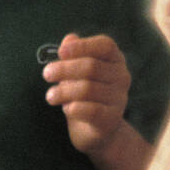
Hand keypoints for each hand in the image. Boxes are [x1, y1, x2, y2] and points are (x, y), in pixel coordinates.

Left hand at [43, 34, 130, 153]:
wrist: (95, 131)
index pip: (105, 45)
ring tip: (50, 96)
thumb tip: (69, 39)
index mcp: (115, 59)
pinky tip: (66, 109)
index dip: (82, 46)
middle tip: (46, 74)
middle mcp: (122, 77)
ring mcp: (119, 99)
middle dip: (64, 69)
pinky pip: (91, 110)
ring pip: (88, 89)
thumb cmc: (83, 95)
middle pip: (92, 67)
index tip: (60, 52)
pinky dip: (73, 108)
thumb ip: (73, 55)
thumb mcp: (75, 73)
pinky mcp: (112, 119)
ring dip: (63, 91)